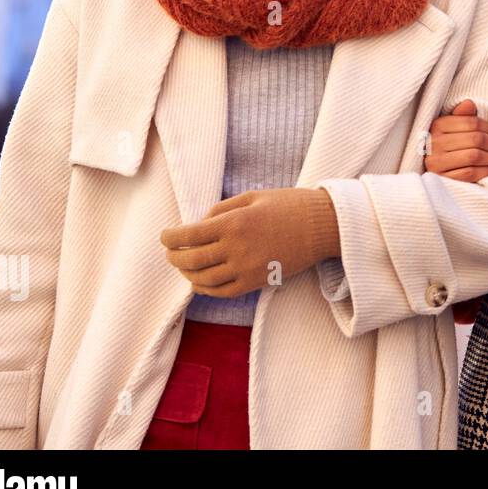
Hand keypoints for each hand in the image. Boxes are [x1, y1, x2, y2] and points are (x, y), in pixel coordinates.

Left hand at [160, 187, 339, 297]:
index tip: (164, 236)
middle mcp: (236, 249)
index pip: (188, 235)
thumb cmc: (290, 205)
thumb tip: (199, 224)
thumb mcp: (253, 197)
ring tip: (183, 266)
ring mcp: (246, 269)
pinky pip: (222, 291)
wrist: (323, 226)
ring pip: (203, 279)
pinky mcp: (256, 282)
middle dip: (174, 256)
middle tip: (170, 252)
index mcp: (233, 223)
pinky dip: (205, 289)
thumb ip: (222, 209)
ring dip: (187, 273)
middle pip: (190, 259)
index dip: (170, 238)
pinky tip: (199, 282)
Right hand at [424, 99, 487, 181]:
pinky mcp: (442, 179)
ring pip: (474, 156)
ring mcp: (436, 162)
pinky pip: (470, 173)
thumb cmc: (447, 149)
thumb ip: (462, 117)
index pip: (472, 123)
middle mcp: (435, 142)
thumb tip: (470, 103)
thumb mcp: (452, 130)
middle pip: (476, 139)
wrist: (431, 180)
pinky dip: (486, 171)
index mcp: (438, 125)